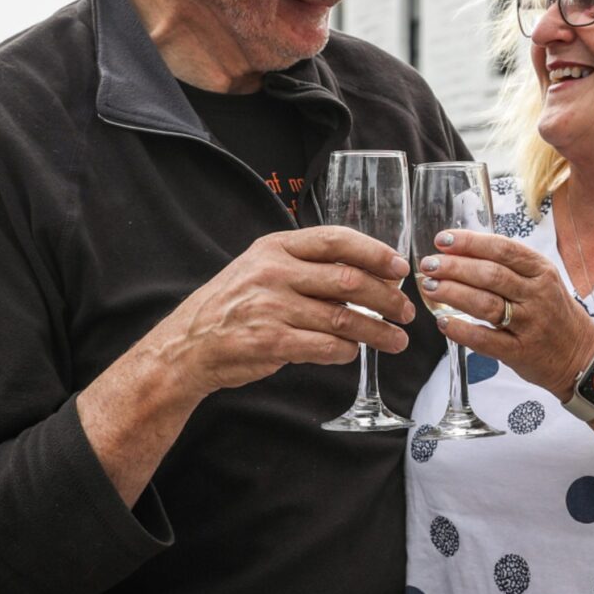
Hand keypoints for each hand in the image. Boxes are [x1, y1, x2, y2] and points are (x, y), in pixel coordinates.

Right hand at [152, 226, 414, 400]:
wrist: (186, 346)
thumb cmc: (233, 306)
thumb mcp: (262, 269)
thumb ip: (307, 266)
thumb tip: (371, 274)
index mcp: (275, 247)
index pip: (336, 240)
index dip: (375, 253)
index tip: (400, 268)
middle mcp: (273, 272)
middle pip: (349, 281)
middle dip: (388, 298)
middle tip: (406, 312)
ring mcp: (270, 307)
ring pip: (344, 319)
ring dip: (378, 332)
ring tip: (398, 340)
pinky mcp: (270, 342)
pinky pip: (326, 347)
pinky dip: (347, 352)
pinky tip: (355, 353)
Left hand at [419, 230, 593, 400]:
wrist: (581, 356)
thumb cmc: (554, 314)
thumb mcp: (543, 281)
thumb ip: (511, 267)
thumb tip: (464, 251)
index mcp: (542, 271)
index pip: (503, 249)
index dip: (470, 243)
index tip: (444, 240)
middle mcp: (537, 295)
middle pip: (490, 275)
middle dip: (454, 267)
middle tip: (429, 265)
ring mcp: (530, 324)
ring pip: (486, 304)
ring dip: (453, 293)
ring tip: (429, 287)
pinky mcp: (521, 351)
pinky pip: (485, 340)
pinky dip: (461, 330)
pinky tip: (443, 322)